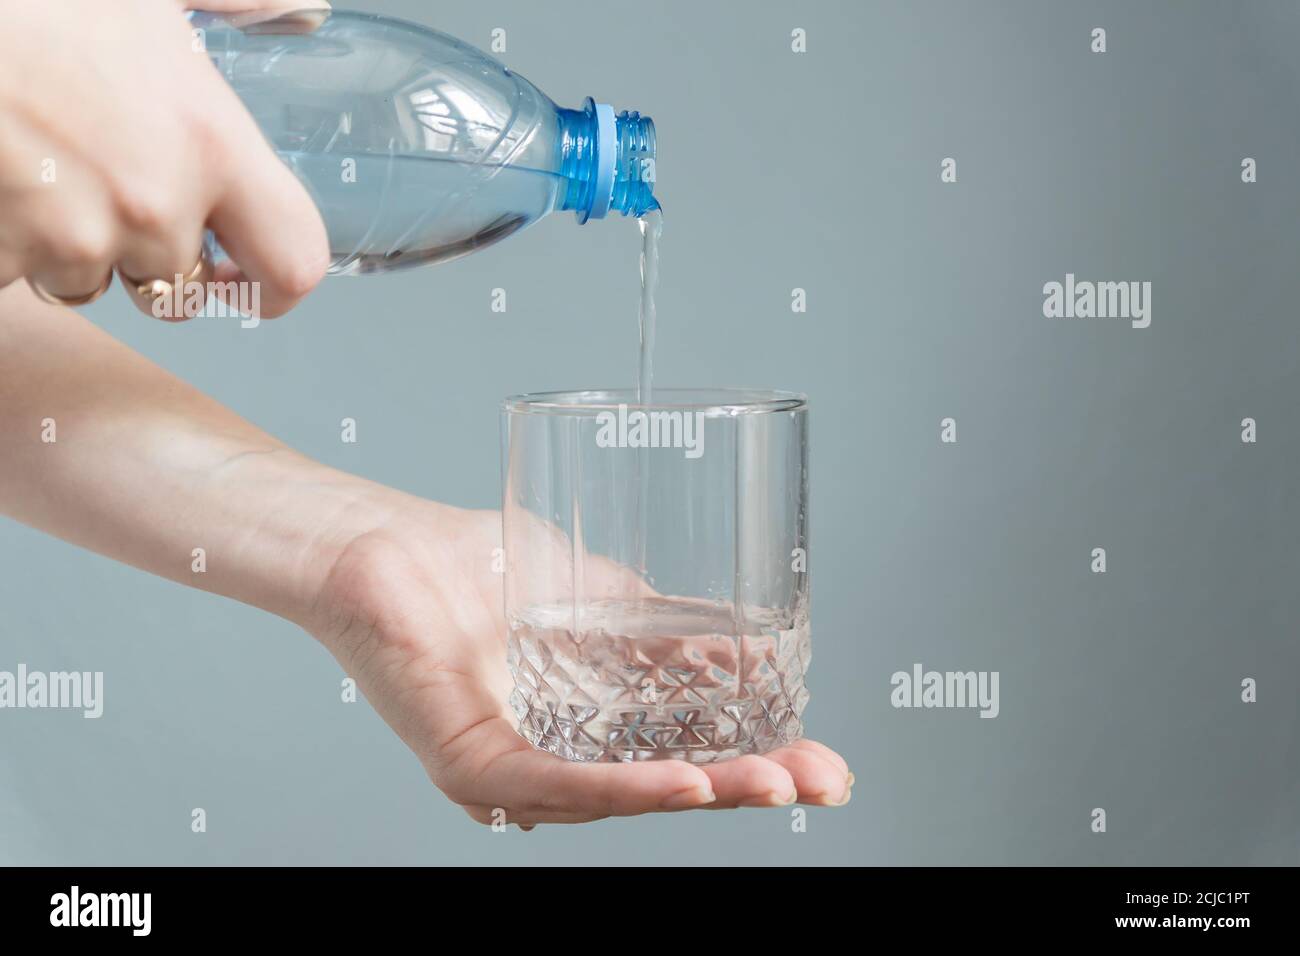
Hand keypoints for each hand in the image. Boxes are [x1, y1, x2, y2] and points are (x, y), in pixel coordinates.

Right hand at [0, 0, 329, 316]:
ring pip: (96, 284)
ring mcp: (74, 237)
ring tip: (40, 161)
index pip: (292, 260)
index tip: (258, 285)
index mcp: (209, 142)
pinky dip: (11, 243)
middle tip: (110, 185)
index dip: (277, 285)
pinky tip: (0, 176)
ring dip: (77, 247)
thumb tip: (306, 11)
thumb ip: (239, 2)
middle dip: (156, 256)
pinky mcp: (3, 254)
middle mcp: (154, 203)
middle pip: (184, 283)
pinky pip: (22, 275)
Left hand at [306, 500, 851, 826]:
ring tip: (772, 781)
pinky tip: (686, 785)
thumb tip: (746, 652)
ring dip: (703, 793)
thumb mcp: (595, 598)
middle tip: (822, 780)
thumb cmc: (474, 567)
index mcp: (581, 733)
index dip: (757, 766)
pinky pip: (555, 787)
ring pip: (618, 798)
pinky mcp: (469, 766)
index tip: (826, 763)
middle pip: (663, 792)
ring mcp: (509, 774)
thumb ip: (662, 632)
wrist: (382, 542)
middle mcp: (549, 766)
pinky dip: (625, 790)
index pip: (681, 763)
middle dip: (750, 788)